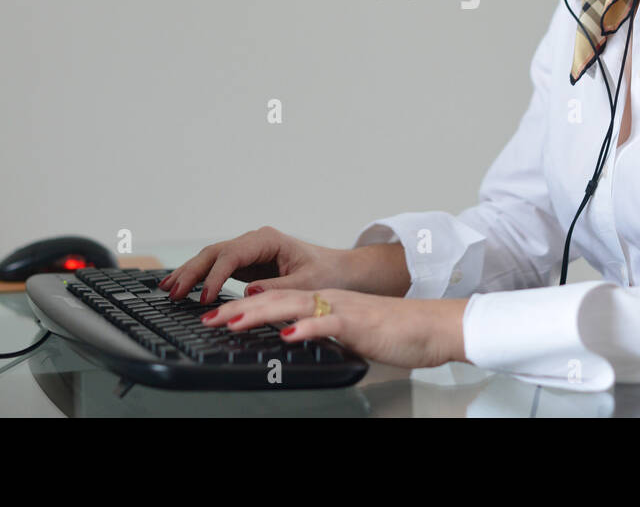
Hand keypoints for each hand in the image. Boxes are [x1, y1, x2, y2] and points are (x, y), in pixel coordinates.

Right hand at [160, 226, 406, 303]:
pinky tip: (182, 287)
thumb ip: (278, 287)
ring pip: (211, 258)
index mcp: (267, 240)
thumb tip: (249, 291)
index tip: (205, 298)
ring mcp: (249, 251)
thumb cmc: (327, 273)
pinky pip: (217, 268)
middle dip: (192, 272)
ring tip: (167, 289)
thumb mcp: (307, 283)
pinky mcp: (247, 264)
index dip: (215, 277)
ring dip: (189, 273)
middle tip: (173, 293)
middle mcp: (254, 241)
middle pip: (214, 252)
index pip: (232, 256)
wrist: (340, 271)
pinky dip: (199, 277)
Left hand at [200, 287, 469, 370]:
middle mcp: (328, 301)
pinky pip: (328, 323)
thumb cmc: (394, 332)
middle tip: (208, 319)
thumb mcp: (347, 333)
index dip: (244, 308)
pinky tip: (287, 334)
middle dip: (238, 309)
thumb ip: (321, 333)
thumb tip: (295, 339)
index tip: (216, 317)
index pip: (276, 301)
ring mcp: (341, 310)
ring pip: (294, 306)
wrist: (431, 326)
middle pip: (275, 300)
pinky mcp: (358, 323)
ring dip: (260, 314)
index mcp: (323, 302)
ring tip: (233, 321)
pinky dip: (306, 328)